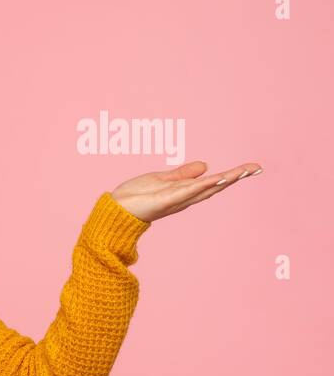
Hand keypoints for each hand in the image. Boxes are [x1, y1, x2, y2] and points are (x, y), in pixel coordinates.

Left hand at [110, 161, 262, 222]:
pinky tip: (217, 177)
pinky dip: (203, 184)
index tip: (250, 167)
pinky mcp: (168, 199)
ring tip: (245, 170)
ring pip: (206, 187)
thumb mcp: (163, 179)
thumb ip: (183, 174)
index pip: (212, 182)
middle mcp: (185, 197)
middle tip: (256, 168)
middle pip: (215, 185)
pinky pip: (188, 190)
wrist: (117, 210)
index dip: (231, 175)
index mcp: (185, 191)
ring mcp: (178, 198)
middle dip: (236, 177)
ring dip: (226, 179)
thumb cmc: (136, 196)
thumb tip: (205, 165)